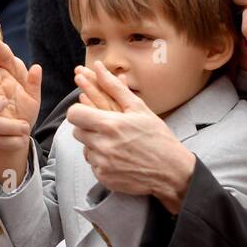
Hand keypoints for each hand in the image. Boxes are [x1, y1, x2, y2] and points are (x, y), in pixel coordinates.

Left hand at [65, 60, 194, 208]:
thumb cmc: (158, 137)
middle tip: (107, 127)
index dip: (80, 111)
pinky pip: (92, 164)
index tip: (90, 112)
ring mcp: (102, 164)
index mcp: (110, 125)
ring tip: (116, 143)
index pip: (74, 115)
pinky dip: (101, 160)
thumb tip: (98, 68)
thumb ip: (114, 87)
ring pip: (85, 148)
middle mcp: (102, 145)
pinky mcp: (104, 178)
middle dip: (89, 127)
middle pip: (77, 131)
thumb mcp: (139, 109)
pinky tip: (118, 157)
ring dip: (95, 144)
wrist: (172, 171)